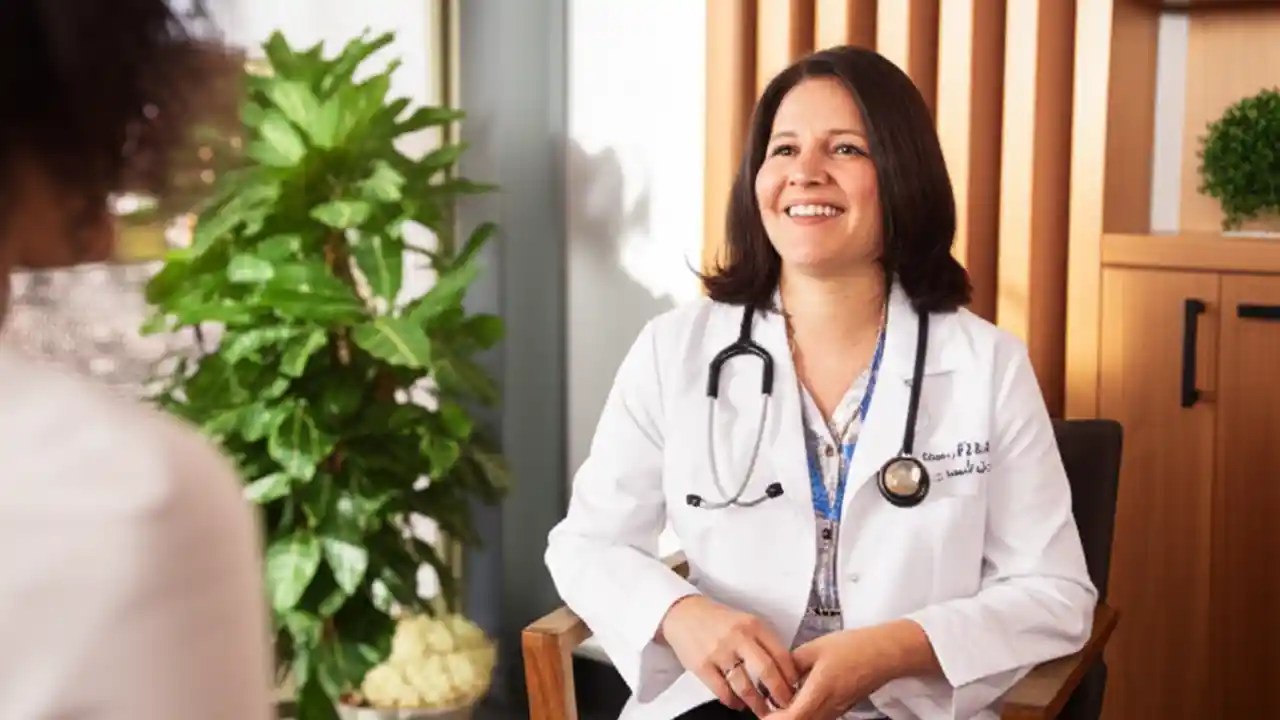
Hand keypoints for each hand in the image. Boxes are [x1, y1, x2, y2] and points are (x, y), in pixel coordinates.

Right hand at [658, 595, 799, 715]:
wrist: (684, 614)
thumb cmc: (719, 622)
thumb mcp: (746, 622)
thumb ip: (764, 643)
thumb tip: (785, 673)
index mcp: (754, 625)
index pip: (781, 654)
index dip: (791, 677)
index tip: (797, 690)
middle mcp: (738, 637)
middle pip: (767, 672)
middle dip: (779, 694)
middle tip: (784, 706)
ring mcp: (719, 652)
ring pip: (745, 686)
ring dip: (757, 704)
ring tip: (763, 711)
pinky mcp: (702, 665)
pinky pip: (723, 691)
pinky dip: (733, 702)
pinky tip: (738, 704)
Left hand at [770, 620, 939, 719]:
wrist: (886, 653)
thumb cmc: (854, 647)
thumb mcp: (815, 648)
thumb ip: (791, 663)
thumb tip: (776, 672)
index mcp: (820, 691)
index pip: (792, 718)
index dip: (773, 718)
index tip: (761, 709)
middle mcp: (829, 707)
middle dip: (779, 718)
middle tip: (765, 705)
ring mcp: (836, 710)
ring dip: (792, 715)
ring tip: (778, 700)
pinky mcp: (841, 708)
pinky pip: (818, 717)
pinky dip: (804, 712)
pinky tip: (797, 697)